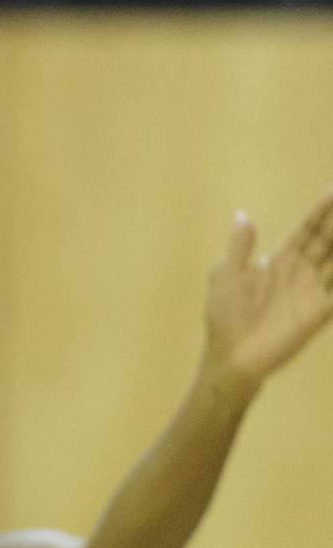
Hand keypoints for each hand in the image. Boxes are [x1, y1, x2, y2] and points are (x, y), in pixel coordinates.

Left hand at [205, 190, 332, 382]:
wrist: (232, 354)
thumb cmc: (224, 316)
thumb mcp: (227, 275)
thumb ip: (239, 246)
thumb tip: (243, 215)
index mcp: (279, 261)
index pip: (307, 230)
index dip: (320, 212)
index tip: (332, 192)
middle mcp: (301, 273)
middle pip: (329, 241)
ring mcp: (313, 291)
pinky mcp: (320, 312)